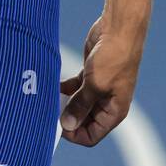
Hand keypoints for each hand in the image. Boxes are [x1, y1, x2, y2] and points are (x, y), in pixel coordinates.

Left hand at [59, 15, 142, 146]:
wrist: (118, 29)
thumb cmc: (114, 58)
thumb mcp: (95, 86)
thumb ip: (80, 106)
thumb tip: (67, 125)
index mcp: (114, 111)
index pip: (92, 135)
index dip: (74, 134)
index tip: (56, 126)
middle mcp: (107, 103)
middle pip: (83, 121)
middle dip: (67, 118)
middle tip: (48, 112)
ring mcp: (98, 88)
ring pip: (77, 103)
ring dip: (63, 103)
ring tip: (48, 99)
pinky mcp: (90, 74)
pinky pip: (74, 88)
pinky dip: (64, 88)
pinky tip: (52, 86)